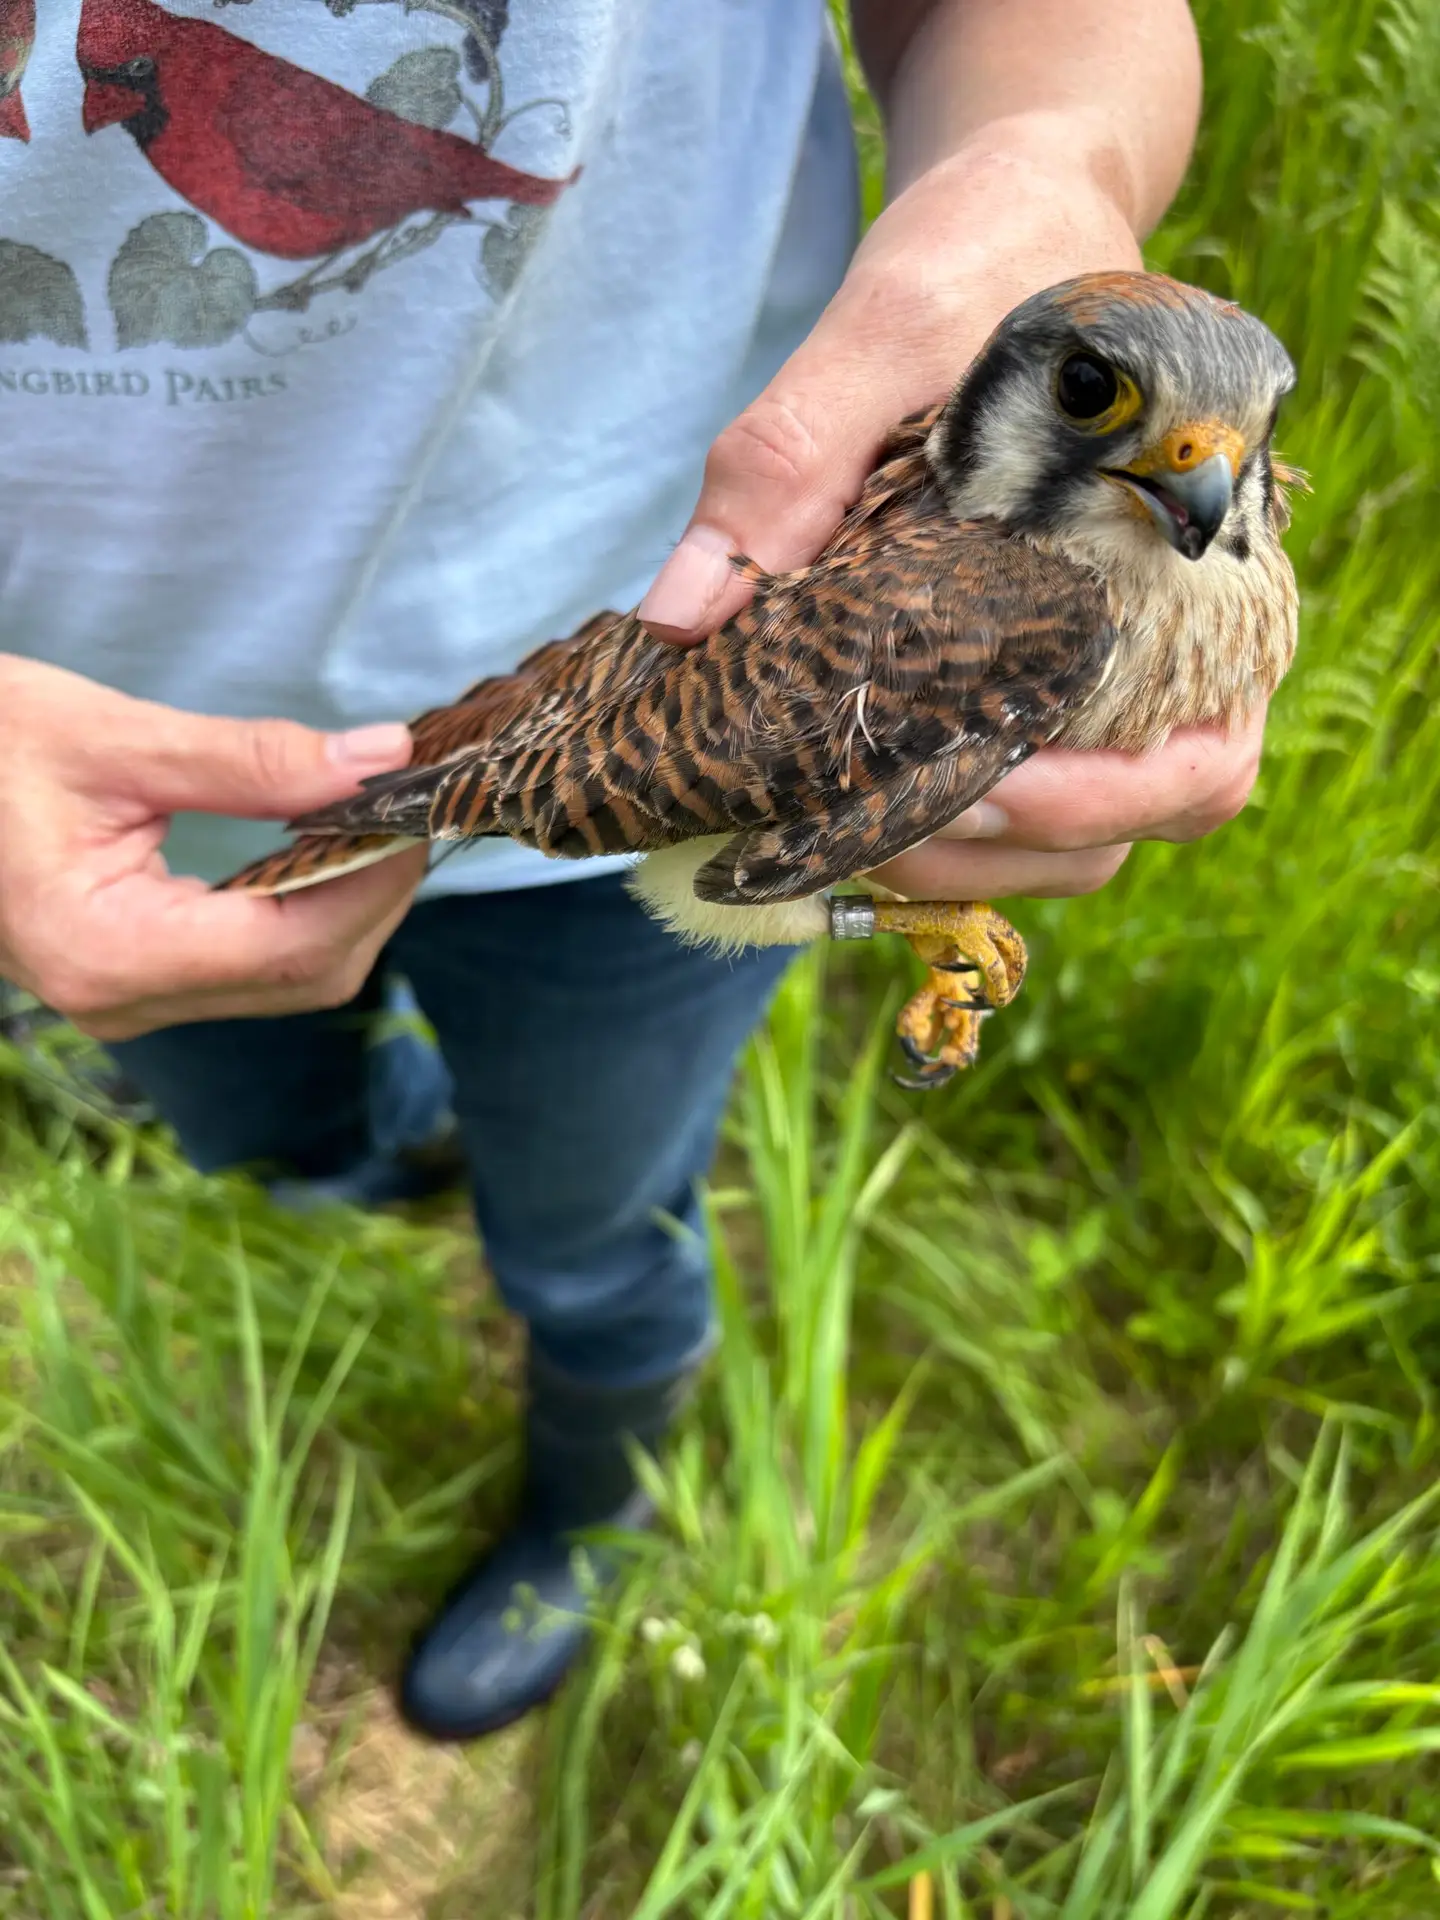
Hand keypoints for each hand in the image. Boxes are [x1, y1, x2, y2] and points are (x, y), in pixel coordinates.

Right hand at [0, 655, 425, 1041]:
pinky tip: (321, 850)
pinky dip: (303, 913)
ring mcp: (130, 1004)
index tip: (419, 812)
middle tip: (410, 810)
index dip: (373, 883)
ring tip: (375, 823)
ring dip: (347, 906)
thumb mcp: (113, 739)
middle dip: (373, 896)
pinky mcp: (137, 984)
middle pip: (305, 977)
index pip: (291, 945)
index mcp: (107, 952)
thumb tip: (378, 758)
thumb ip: (251, 759)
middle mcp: (122, 1001)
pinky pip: (252, 967)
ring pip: (288, 981)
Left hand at [637, 128, 1249, 901]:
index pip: (1200, 757)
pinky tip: (848, 799)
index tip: (964, 792)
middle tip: (864, 835)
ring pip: (1084, 831)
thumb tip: (681, 620)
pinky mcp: (1046, 665)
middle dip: (1004, 850)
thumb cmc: (988, 256)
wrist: (1023, 214)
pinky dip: (945, 821)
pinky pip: (1027, 783)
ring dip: (971, 857)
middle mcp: (1180, 637)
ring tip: (842, 832)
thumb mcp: (890, 331)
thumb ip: (792, 461)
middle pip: (1139, 820)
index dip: (1093, 807)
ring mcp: (1117, 662)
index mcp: (1193, 567)